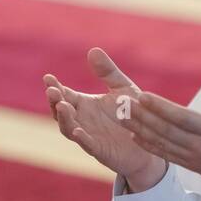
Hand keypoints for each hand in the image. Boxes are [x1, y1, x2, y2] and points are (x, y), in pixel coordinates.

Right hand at [44, 48, 165, 188]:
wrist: (151, 139)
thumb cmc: (134, 113)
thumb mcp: (122, 88)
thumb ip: (108, 72)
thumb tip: (92, 49)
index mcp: (85, 104)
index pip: (64, 94)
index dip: (55, 87)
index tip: (48, 77)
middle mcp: (83, 120)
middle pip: (61, 111)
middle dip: (54, 101)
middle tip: (51, 91)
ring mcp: (90, 136)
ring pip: (69, 129)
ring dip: (64, 118)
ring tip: (62, 107)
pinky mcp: (101, 151)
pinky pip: (88, 146)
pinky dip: (82, 139)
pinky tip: (78, 132)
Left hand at [126, 64, 200, 199]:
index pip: (183, 118)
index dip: (161, 107)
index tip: (142, 95)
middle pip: (166, 131)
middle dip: (142, 116)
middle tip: (122, 102)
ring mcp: (195, 159)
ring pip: (162, 143)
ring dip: (140, 129)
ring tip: (121, 115)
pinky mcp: (192, 166)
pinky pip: (166, 155)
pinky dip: (149, 144)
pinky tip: (134, 134)